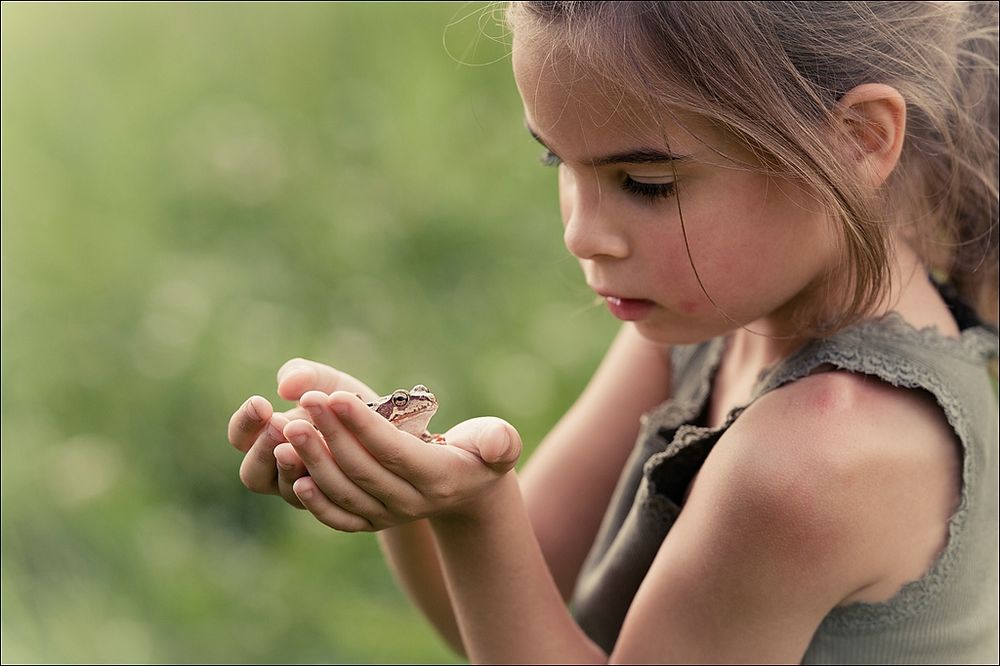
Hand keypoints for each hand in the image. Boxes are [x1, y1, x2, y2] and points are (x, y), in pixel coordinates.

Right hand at [227, 358, 377, 506]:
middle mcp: (283, 472)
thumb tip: (285, 386)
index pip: (241, 439)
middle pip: (254, 474)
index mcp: (270, 440)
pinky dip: (320, 492)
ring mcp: (310, 493)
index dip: (245, 423)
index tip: (261, 402)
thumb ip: (304, 376)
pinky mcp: (341, 508)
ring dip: (291, 465)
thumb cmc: (350, 403)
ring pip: (288, 491)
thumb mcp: (327, 382)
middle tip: (280, 423)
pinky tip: (330, 466)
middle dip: (264, 448)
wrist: (397, 429)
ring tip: (302, 437)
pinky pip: (325, 510)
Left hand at [282, 390, 521, 530]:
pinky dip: (317, 502)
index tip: (334, 395)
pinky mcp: (372, 522)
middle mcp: (412, 503)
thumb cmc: (482, 453)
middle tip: (304, 403)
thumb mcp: (498, 442)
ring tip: (288, 429)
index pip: (395, 452)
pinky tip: (294, 476)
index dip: (364, 426)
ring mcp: (390, 516)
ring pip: (346, 493)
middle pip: (364, 470)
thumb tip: (497, 443)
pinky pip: (341, 518)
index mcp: (439, 477)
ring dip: (314, 462)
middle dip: (330, 435)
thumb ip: (499, 440)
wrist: (469, 489)